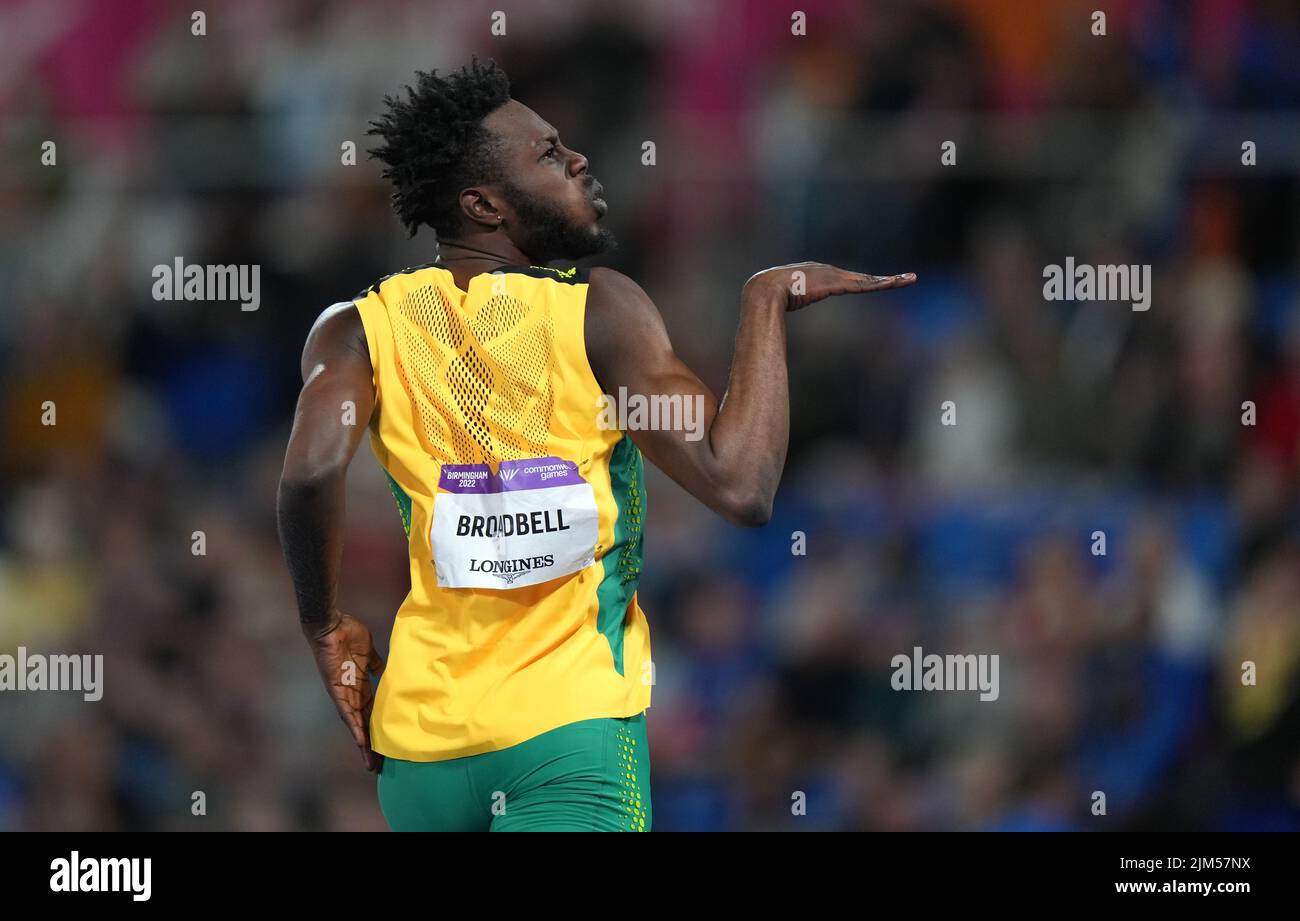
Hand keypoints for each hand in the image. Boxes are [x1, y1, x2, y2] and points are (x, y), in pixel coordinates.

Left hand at [302, 610, 386, 771]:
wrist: (331, 623)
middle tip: (378, 767)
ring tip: (371, 762)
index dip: (377, 729)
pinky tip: (360, 741)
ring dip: (362, 743)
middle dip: (370, 746)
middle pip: (363, 724)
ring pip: (354, 724)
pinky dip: (353, 726)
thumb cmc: (349, 633)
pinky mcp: (336, 688)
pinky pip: (345, 711)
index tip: (385, 747)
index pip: (371, 712)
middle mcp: (351, 693)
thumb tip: (387, 671)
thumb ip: (376, 664)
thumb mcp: (369, 651)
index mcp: (360, 685)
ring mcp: (343, 692)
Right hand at [744, 262, 915, 310]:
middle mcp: (828, 271)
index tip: (874, 284)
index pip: (845, 280)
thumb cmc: (767, 300)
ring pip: (868, 280)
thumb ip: (782, 312)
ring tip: (910, 279)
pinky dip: (882, 283)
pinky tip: (897, 282)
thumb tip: (765, 329)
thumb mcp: (780, 304)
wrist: (764, 290)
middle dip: (884, 280)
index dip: (862, 282)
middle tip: (907, 278)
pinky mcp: (837, 283)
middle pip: (862, 278)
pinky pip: (865, 284)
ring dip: (890, 281)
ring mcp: (833, 276)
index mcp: (816, 276)